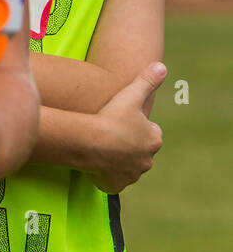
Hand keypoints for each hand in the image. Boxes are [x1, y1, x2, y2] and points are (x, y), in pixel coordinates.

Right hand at [86, 63, 165, 193]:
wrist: (90, 142)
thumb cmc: (111, 117)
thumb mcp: (131, 94)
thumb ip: (147, 80)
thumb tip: (162, 66)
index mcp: (153, 139)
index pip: (150, 132)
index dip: (136, 126)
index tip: (122, 120)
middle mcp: (146, 160)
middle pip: (138, 151)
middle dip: (127, 145)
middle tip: (109, 133)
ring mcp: (130, 175)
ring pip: (126, 166)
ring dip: (117, 159)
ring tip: (100, 148)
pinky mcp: (115, 185)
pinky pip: (112, 181)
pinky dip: (106, 175)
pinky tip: (95, 164)